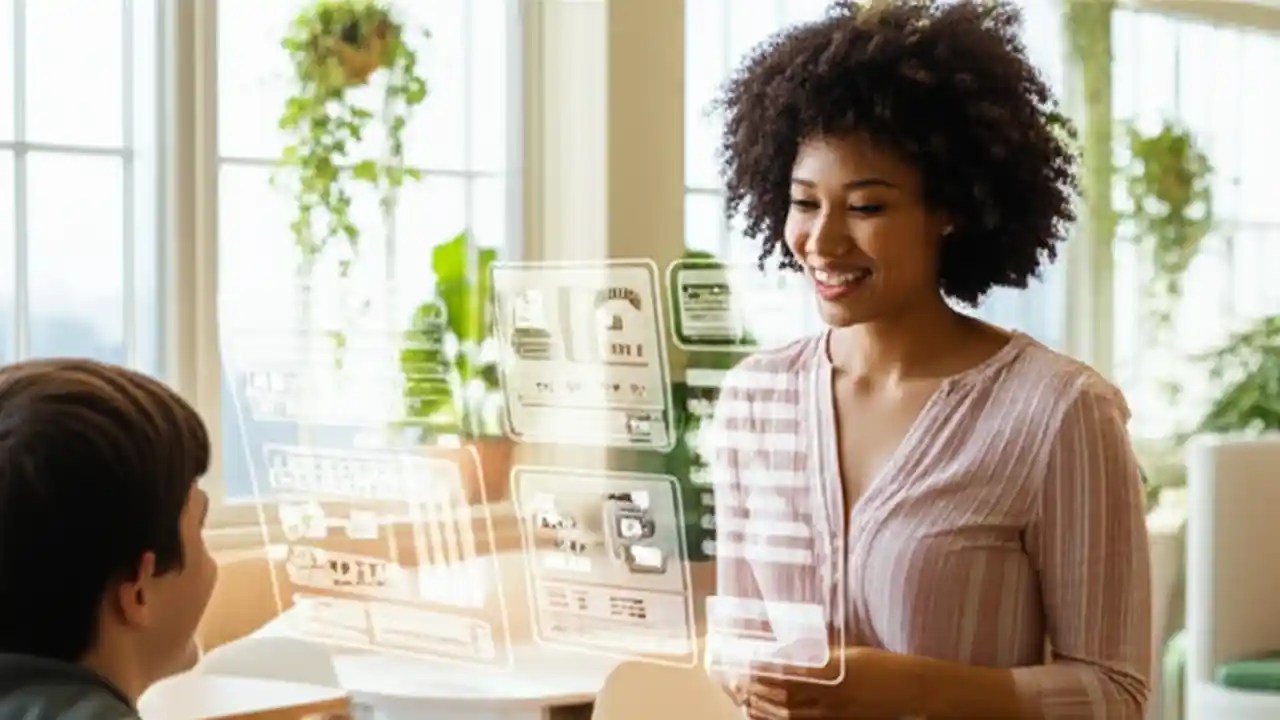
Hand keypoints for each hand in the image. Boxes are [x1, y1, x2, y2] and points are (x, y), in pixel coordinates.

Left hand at [742, 648, 900, 718]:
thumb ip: (822, 657)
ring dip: (766, 711)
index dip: (765, 671)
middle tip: (740, 686)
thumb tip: (794, 653)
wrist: (913, 691)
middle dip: (759, 692)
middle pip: (785, 698)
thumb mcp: (851, 654)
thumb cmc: (884, 666)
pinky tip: (773, 718)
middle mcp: (832, 696)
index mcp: (834, 673)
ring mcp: (836, 716)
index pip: (790, 673)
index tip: (748, 666)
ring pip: (792, 717)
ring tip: (748, 705)